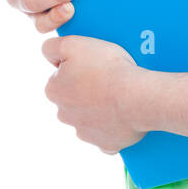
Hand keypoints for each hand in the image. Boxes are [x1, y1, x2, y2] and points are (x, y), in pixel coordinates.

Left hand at [42, 34, 145, 154]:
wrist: (139, 97)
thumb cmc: (108, 69)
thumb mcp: (73, 44)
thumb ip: (52, 47)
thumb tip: (48, 53)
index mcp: (54, 91)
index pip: (60, 77)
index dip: (77, 68)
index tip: (93, 65)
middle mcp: (65, 115)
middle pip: (74, 99)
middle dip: (88, 90)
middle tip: (108, 78)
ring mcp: (85, 132)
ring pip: (90, 118)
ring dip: (101, 109)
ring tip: (121, 95)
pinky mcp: (106, 144)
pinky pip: (108, 136)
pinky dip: (115, 129)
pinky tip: (124, 117)